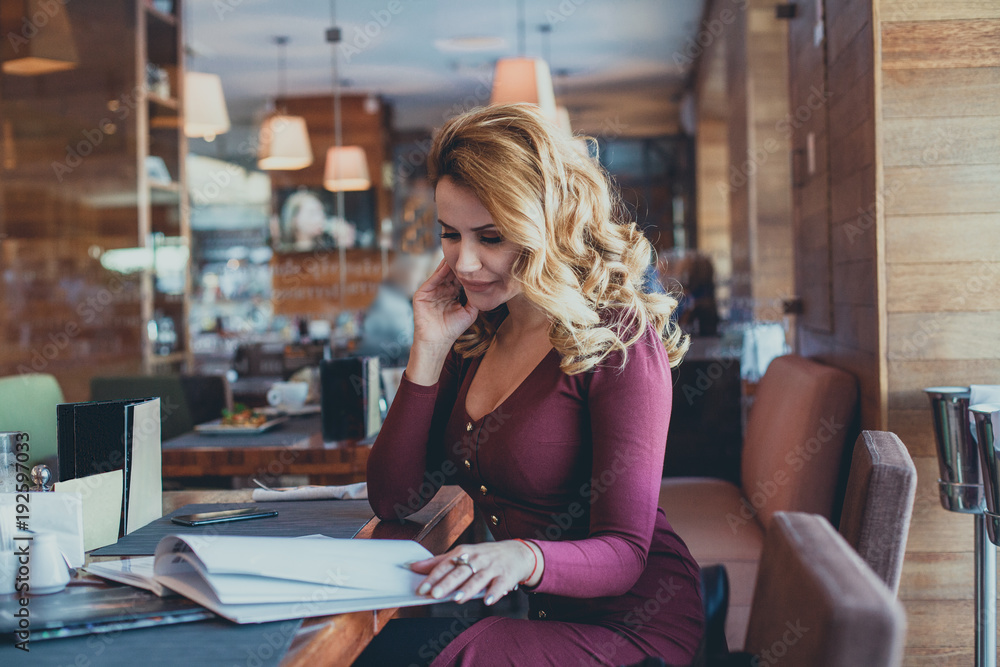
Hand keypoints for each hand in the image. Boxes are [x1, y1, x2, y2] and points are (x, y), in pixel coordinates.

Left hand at [410, 541, 535, 605]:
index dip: (433, 577)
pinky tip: (488, 601)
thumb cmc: (484, 556)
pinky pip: (500, 585)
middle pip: (460, 572)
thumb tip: (413, 566)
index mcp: (464, 552)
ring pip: (478, 579)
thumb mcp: (463, 554)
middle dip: (447, 583)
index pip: (446, 565)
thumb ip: (438, 561)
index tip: (421, 589)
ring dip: (468, 589)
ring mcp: (492, 568)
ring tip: (457, 599)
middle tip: (435, 594)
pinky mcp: (506, 576)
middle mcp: (478, 559)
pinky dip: (494, 593)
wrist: (517, 553)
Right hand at [412, 260, 478, 350]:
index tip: (478, 261)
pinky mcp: (422, 293)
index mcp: (452, 294)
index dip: (468, 272)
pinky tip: (448, 264)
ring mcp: (431, 291)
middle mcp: (442, 290)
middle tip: (468, 252)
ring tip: (458, 254)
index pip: (460, 279)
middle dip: (459, 265)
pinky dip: (440, 271)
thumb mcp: (469, 311)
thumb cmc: (453, 329)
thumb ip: (475, 298)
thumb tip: (485, 284)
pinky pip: (433, 279)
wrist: (437, 341)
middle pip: (451, 274)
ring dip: (450, 265)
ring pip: (442, 274)